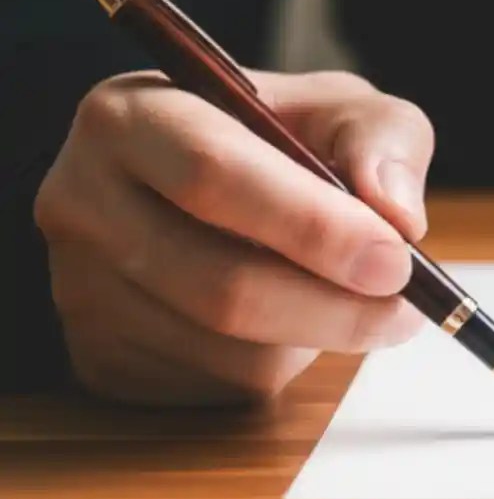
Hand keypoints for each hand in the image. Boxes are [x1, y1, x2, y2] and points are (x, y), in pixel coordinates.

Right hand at [35, 70, 433, 404]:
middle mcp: (82, 201)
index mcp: (131, 117)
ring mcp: (81, 290)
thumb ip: (383, 140)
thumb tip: (397, 215)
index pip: (213, 175)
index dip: (313, 225)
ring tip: (351, 300)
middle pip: (222, 284)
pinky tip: (295, 325)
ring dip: (316, 338)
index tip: (396, 259)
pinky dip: (281, 366)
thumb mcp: (341, 109)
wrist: (206, 191)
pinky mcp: (102, 361)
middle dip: (336, 306)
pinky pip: (215, 389)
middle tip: (408, 306)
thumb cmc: (280, 142)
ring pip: (228, 351)